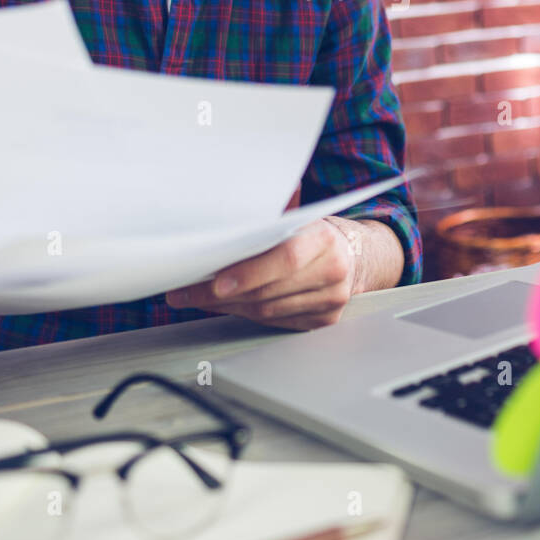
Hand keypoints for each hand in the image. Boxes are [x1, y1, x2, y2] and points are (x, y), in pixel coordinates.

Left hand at [166, 218, 361, 331]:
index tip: (216, 283)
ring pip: (267, 311)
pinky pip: (275, 321)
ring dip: (227, 307)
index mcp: (323, 238)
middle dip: (220, 294)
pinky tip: (227, 305)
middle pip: (269, 291)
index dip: (249, 273)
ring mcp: (330, 300)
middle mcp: (332, 270)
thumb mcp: (296, 217)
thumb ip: (266, 220)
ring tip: (197, 298)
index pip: (285, 259)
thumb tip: (216, 228)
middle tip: (186, 291)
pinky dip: (247, 314)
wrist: (352, 255)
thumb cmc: (313, 233)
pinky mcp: (323, 320)